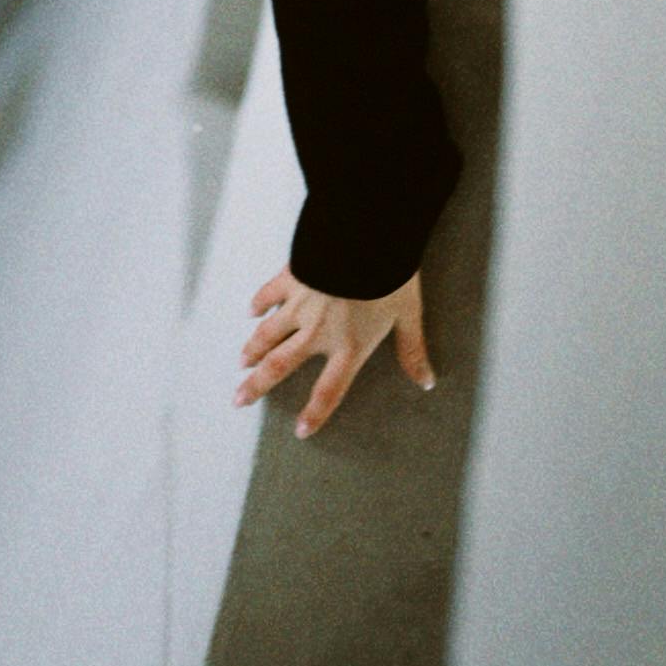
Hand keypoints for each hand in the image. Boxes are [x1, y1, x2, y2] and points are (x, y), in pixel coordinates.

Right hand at [234, 259, 435, 437]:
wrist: (366, 234)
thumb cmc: (392, 275)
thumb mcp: (409, 315)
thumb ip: (412, 350)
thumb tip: (426, 380)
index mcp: (349, 346)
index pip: (328, 391)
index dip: (315, 414)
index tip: (300, 431)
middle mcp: (319, 331)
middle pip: (281, 365)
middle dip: (258, 385)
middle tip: (238, 399)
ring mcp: (301, 303)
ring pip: (269, 333)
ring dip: (252, 349)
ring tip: (240, 363)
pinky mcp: (293, 276)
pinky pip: (270, 294)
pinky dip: (259, 303)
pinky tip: (251, 311)